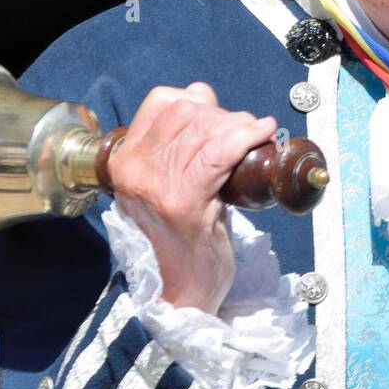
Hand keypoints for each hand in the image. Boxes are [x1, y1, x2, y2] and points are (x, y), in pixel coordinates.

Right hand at [106, 82, 276, 315]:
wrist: (180, 293)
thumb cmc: (184, 236)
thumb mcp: (171, 180)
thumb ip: (179, 139)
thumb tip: (202, 95)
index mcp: (125, 160)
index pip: (162, 102)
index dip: (198, 101)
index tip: (220, 117)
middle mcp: (134, 169)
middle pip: (186, 112)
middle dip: (222, 115)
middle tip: (244, 133)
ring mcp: (157, 186)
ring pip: (204, 130)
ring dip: (238, 127)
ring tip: (254, 138)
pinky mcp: (184, 202)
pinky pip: (218, 154)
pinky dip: (245, 137)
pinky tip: (263, 133)